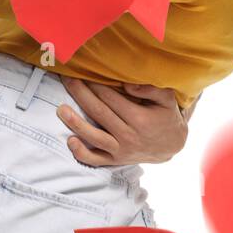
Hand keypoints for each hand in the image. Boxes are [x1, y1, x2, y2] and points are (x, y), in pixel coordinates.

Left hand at [57, 78, 189, 165]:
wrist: (172, 145)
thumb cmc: (166, 116)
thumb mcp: (167, 99)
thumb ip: (151, 88)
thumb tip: (128, 85)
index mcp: (140, 119)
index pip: (111, 99)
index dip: (96, 85)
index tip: (84, 72)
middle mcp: (129, 136)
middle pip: (99, 113)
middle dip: (81, 95)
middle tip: (68, 79)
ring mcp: (121, 150)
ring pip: (94, 137)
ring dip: (75, 123)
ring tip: (61, 109)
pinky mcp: (115, 160)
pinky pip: (95, 160)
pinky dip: (81, 153)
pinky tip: (70, 141)